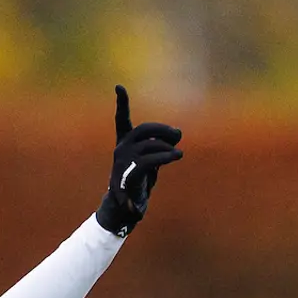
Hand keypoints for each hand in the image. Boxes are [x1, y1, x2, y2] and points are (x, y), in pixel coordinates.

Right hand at [95, 86, 183, 235]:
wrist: (124, 209)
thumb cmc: (139, 184)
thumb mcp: (152, 162)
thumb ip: (163, 146)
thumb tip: (179, 134)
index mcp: (124, 144)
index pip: (121, 120)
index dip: (121, 103)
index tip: (119, 87)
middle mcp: (121, 149)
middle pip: (142, 130)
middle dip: (161, 129)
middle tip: (177, 134)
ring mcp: (123, 162)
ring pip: (149, 145)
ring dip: (167, 147)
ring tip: (178, 154)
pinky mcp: (129, 173)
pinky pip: (150, 159)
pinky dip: (166, 156)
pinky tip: (176, 156)